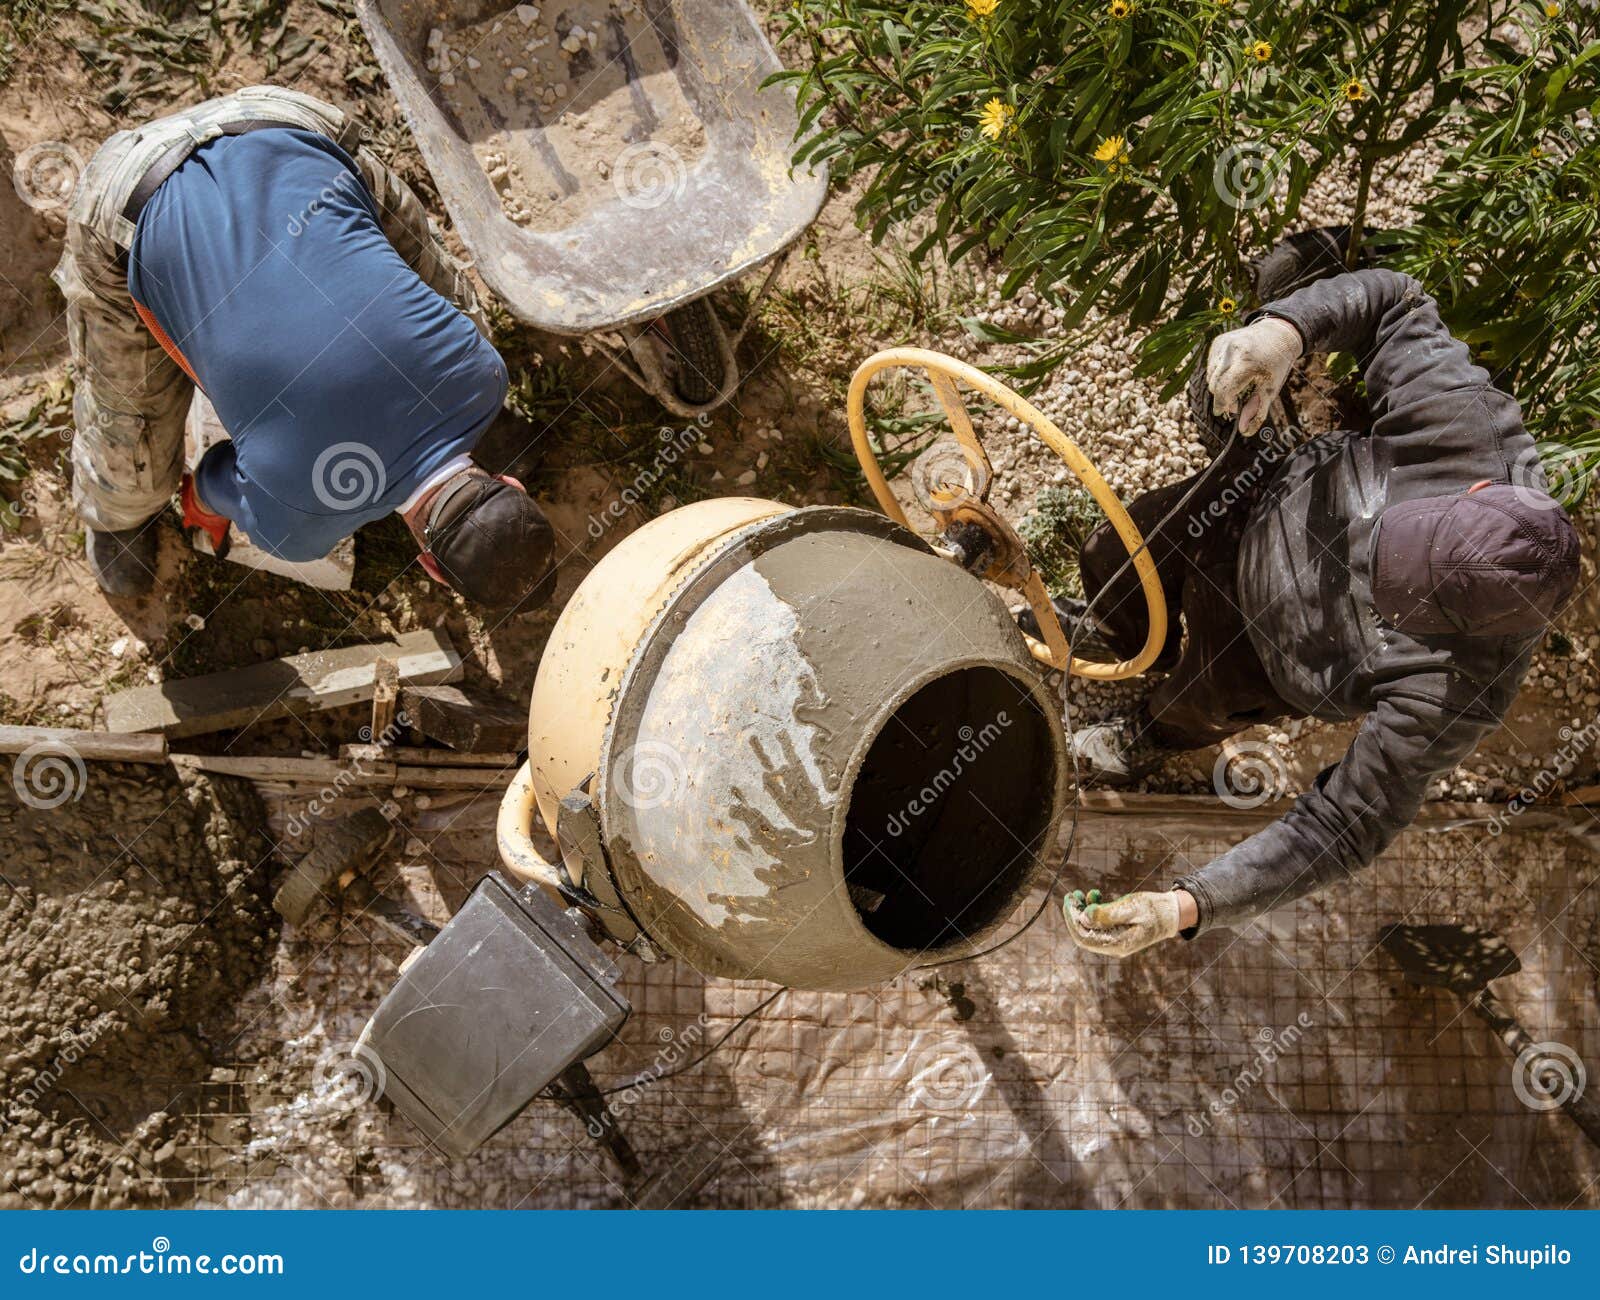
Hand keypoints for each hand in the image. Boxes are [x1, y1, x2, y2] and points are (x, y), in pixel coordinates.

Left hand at [1064, 889, 1190, 957]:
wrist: (1171, 913)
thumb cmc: (1153, 909)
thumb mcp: (1131, 908)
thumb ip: (1108, 914)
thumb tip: (1084, 917)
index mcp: (1117, 944)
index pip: (1084, 938)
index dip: (1072, 920)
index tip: (1069, 901)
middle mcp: (1113, 946)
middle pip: (1084, 934)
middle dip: (1075, 914)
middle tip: (1072, 894)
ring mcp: (1114, 940)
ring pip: (1090, 928)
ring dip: (1083, 911)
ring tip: (1081, 893)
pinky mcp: (1116, 932)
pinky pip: (1098, 924)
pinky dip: (1093, 910)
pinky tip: (1095, 896)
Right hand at [1206, 316, 1301, 435]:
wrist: (1277, 333)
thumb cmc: (1276, 364)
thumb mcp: (1271, 388)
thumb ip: (1257, 410)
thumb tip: (1244, 431)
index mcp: (1248, 362)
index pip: (1224, 390)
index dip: (1222, 405)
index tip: (1223, 413)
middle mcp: (1233, 350)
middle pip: (1215, 385)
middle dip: (1223, 397)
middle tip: (1236, 401)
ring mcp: (1224, 344)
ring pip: (1210, 376)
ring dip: (1220, 385)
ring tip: (1237, 384)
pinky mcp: (1218, 341)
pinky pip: (1211, 366)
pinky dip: (1218, 373)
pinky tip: (1233, 370)